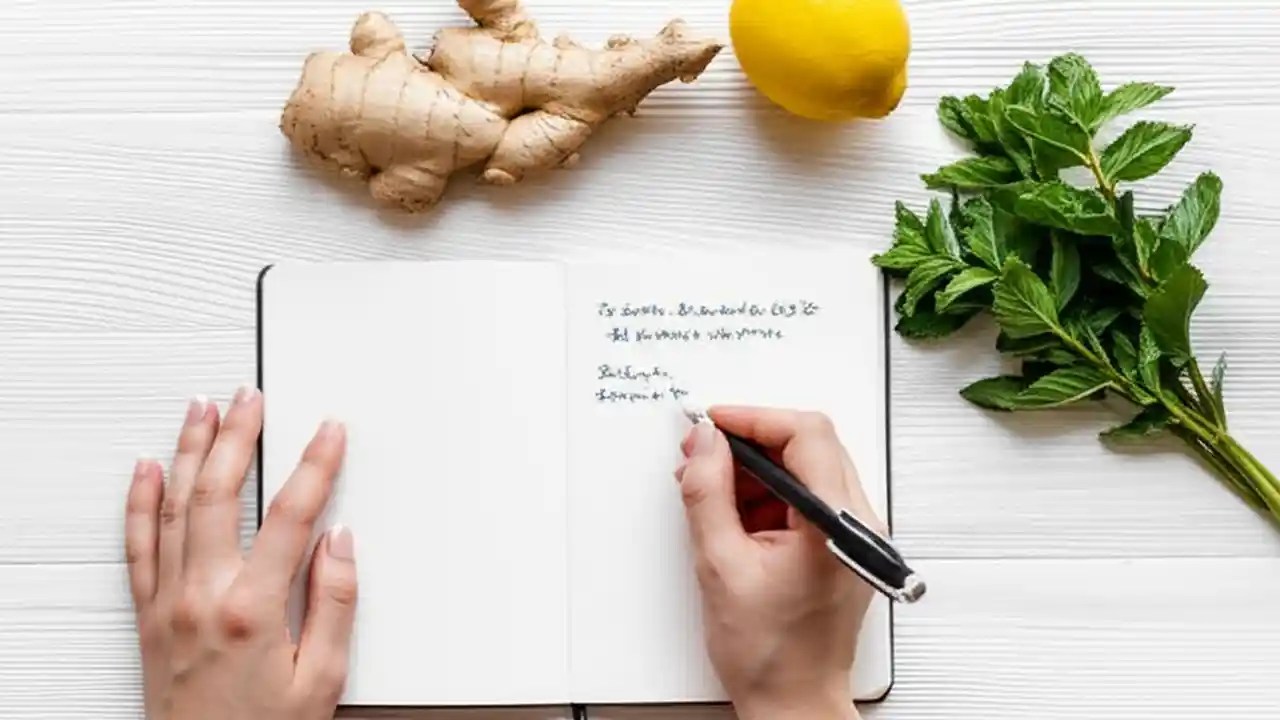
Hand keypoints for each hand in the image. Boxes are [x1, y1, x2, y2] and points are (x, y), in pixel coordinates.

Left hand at [124, 388, 355, 718]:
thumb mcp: (322, 680)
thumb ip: (334, 605)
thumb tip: (340, 542)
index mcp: (251, 609)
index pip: (292, 516)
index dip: (315, 465)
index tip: (329, 432)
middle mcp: (201, 596)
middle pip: (220, 494)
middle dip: (239, 436)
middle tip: (252, 398)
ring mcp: (168, 602)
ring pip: (175, 507)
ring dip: (190, 451)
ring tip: (203, 409)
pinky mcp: (148, 616)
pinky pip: (138, 545)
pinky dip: (140, 501)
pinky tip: (148, 469)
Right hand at [675, 406, 882, 719]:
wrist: (793, 701)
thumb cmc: (770, 656)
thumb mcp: (719, 566)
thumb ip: (708, 494)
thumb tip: (705, 445)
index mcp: (835, 525)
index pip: (805, 434)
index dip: (754, 417)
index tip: (716, 423)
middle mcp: (855, 523)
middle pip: (809, 443)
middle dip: (751, 442)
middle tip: (705, 454)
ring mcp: (851, 532)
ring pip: (806, 466)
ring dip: (756, 470)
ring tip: (714, 494)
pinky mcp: (839, 542)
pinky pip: (805, 494)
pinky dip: (767, 494)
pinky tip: (735, 515)